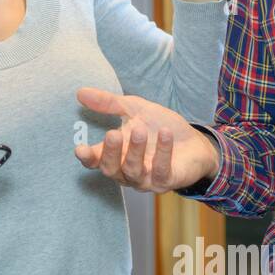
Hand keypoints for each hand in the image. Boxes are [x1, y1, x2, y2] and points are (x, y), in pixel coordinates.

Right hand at [73, 87, 219, 192]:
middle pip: (111, 169)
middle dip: (110, 152)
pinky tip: (165, 133)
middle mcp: (127, 171)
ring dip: (135, 150)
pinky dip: (162, 151)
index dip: (87, 157)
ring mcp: (146, 179)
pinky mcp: (167, 181)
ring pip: (133, 171)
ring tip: (140, 129)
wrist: (194, 141)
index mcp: (115, 155)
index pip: (96, 161)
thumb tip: (80, 92)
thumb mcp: (135, 109)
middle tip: (113, 133)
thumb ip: (109, 103)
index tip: (80, 149)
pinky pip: (161, 170)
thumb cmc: (159, 126)